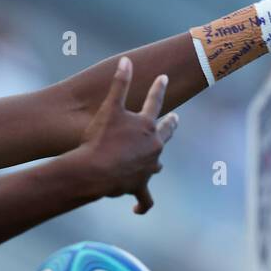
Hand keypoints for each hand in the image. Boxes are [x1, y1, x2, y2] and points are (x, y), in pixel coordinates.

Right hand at [75, 58, 178, 214]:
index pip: (155, 102)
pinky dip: (141, 205)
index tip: (165, 78)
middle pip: (166, 133)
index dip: (158, 88)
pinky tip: (137, 210)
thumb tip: (126, 60)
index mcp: (146, 126)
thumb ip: (119, 83)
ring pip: (156, 164)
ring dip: (154, 161)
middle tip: (175, 120)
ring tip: (154, 161)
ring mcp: (148, 168)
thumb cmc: (100, 138)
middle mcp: (153, 147)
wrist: (95, 171)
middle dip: (170, 125)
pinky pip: (144, 199)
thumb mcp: (109, 108)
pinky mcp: (139, 186)